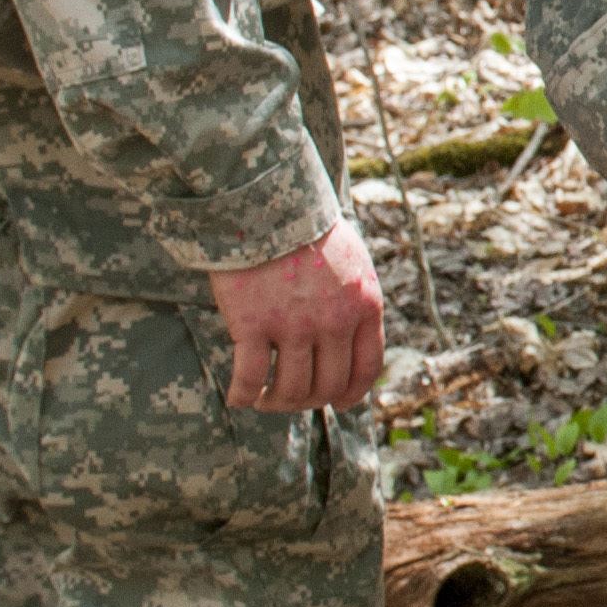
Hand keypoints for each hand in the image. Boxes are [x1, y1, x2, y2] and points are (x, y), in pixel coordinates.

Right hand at [205, 217, 387, 413]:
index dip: (353, 394)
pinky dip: (244, 395)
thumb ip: (356, 302)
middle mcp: (335, 321)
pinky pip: (250, 378)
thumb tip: (355, 339)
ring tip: (263, 400)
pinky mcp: (254, 324)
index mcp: (365, 305)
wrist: (268, 203)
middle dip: (310, 401)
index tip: (339, 403)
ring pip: (291, 389)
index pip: (367, 368)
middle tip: (291, 398)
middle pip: (328, 386)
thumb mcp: (353, 263)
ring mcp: (294, 326)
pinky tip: (238, 398)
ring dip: (276, 403)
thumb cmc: (308, 229)